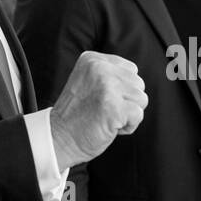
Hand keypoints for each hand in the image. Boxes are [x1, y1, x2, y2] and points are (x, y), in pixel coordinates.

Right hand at [50, 52, 147, 169]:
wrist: (59, 140)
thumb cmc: (77, 116)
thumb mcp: (89, 83)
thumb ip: (110, 75)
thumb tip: (138, 80)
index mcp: (92, 60)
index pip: (130, 70)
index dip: (122, 90)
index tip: (100, 99)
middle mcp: (100, 68)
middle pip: (138, 84)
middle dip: (126, 101)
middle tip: (102, 111)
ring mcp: (107, 86)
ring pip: (141, 99)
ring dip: (127, 114)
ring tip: (105, 118)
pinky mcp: (115, 107)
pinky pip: (138, 114)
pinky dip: (128, 127)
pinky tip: (109, 127)